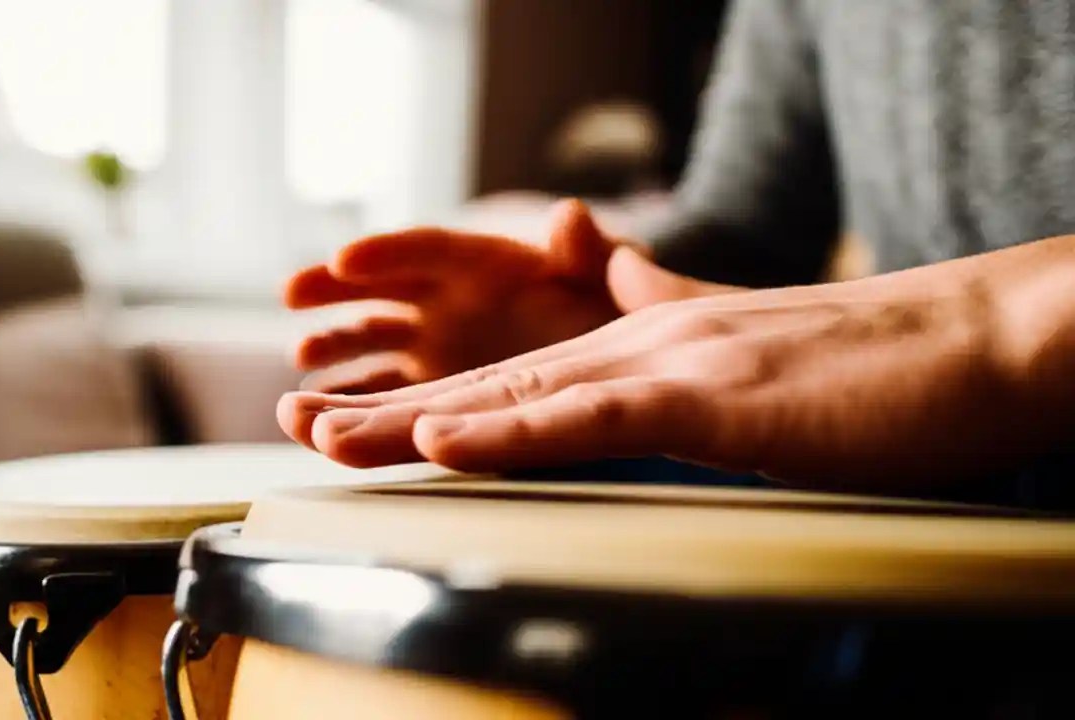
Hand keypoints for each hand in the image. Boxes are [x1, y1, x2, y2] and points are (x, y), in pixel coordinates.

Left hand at [278, 236, 1074, 493]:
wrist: (971, 340)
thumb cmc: (872, 363)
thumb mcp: (752, 347)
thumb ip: (677, 322)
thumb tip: (629, 290)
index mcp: (649, 346)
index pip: (521, 384)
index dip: (435, 407)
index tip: (365, 425)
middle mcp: (641, 345)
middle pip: (493, 388)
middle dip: (392, 414)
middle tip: (303, 428)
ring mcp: (670, 364)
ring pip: (519, 398)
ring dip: (418, 424)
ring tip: (330, 437)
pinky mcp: (711, 394)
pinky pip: (590, 416)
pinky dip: (513, 433)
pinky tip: (445, 440)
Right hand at [284, 199, 731, 394]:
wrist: (613, 359)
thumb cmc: (605, 307)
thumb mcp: (603, 280)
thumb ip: (587, 253)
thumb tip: (571, 216)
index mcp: (480, 263)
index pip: (427, 250)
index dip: (386, 253)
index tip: (346, 259)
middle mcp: (445, 300)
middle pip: (380, 290)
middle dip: (335, 293)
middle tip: (294, 295)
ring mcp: (432, 345)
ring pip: (370, 344)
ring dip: (333, 351)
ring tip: (302, 365)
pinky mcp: (431, 388)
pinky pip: (383, 394)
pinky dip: (353, 404)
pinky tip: (324, 421)